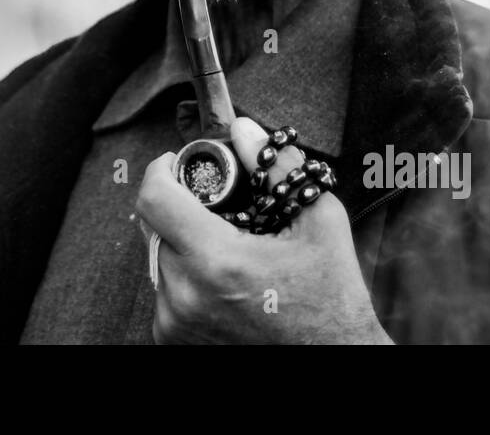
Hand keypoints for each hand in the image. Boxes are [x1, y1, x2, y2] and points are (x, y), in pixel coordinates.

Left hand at [136, 116, 391, 344]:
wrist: (335, 357)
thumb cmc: (332, 299)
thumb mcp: (319, 221)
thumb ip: (277, 168)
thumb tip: (244, 131)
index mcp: (218, 261)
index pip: (154, 199)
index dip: (161, 170)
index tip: (176, 162)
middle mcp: (187, 294)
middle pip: (155, 226)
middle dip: (181, 206)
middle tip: (216, 206)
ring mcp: (176, 322)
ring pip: (159, 257)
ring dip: (184, 243)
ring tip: (229, 248)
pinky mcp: (174, 340)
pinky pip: (165, 289)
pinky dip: (186, 276)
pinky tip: (224, 279)